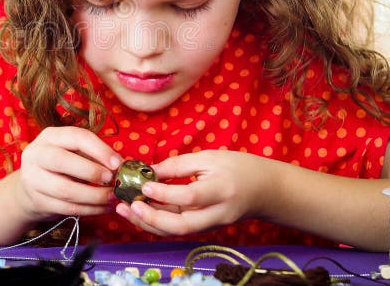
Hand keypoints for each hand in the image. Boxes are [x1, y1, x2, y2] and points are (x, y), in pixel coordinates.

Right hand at [14, 126, 122, 220]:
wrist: (30, 189)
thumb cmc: (60, 166)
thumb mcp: (72, 152)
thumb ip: (93, 155)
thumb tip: (121, 165)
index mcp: (50, 136)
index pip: (76, 137)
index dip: (100, 150)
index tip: (118, 164)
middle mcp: (36, 154)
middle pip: (62, 161)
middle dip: (92, 172)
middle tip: (112, 181)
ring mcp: (33, 179)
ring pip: (65, 190)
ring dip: (94, 196)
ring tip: (112, 198)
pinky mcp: (36, 201)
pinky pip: (67, 208)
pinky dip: (90, 210)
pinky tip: (103, 208)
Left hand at [115, 150, 274, 235]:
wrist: (266, 191)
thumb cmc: (238, 168)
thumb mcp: (210, 157)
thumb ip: (179, 165)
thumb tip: (149, 171)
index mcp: (221, 190)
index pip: (190, 196)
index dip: (165, 193)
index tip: (144, 184)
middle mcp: (217, 213)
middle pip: (181, 225)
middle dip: (151, 218)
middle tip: (127, 205)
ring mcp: (211, 225)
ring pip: (176, 231)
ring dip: (148, 223)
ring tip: (124, 210)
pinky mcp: (205, 228)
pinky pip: (178, 229)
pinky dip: (157, 222)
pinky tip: (139, 212)